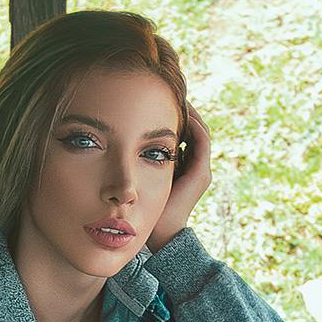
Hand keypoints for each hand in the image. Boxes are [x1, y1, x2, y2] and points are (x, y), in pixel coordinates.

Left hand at [147, 100, 212, 252]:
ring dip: (189, 112)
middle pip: (193, 128)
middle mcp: (195, 166)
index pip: (182, 132)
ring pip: (199, 131)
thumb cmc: (145, 207)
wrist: (161, 232)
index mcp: (182, 165)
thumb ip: (137, 159)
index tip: (155, 98)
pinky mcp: (201, 173)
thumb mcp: (140, 175)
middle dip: (181, 109)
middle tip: (167, 89)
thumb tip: (119, 136)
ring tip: (174, 94)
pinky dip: (192, 124)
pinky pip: (200, 140)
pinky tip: (180, 111)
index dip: (172, 114)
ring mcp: (201, 169)